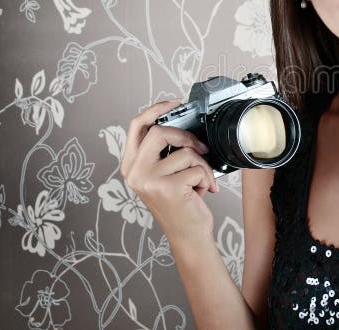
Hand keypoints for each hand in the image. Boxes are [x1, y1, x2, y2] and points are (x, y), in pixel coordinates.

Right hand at [121, 99, 218, 242]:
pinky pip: (197, 167)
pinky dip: (207, 178)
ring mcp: (149, 180)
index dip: (155, 109)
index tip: (175, 103)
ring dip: (202, 165)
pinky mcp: (167, 188)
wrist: (188, 235)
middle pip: (160, 131)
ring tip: (201, 181)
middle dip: (187, 137)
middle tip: (201, 149)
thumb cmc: (180, 203)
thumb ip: (164, 152)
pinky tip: (203, 191)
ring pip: (185, 152)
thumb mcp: (164, 174)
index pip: (136, 126)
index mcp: (131, 165)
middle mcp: (135, 172)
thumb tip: (181, 125)